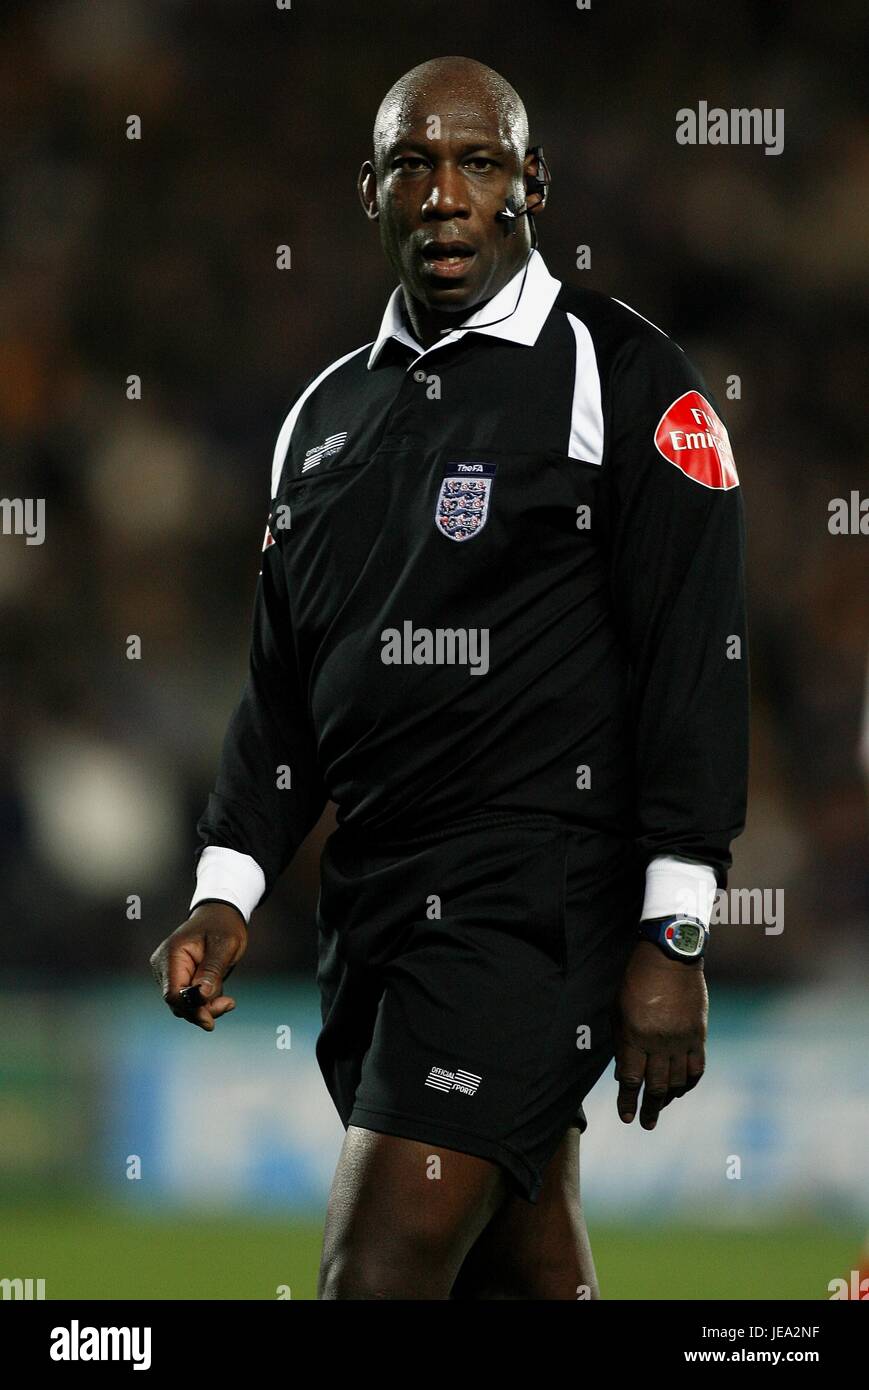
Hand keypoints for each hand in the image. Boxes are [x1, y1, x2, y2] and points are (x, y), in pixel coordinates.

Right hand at [150, 902, 247, 1030]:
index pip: (173, 993)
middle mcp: (163, 965)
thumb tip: (201, 997)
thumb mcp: (225, 946)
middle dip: (201, 1010)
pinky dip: (203, 1002)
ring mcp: (167, 972)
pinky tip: (221, 997)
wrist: (220, 915)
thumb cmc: (224, 927)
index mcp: (172, 954)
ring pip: (182, 1004)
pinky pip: (187, 999)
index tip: (211, 1020)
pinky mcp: (176, 978)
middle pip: (177, 1002)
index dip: (190, 1009)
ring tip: (228, 1001)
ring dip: (205, 1007)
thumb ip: (212, 971)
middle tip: (228, 1005)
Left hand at [612, 938, 706, 1129]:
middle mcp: (659, 1042)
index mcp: (635, 1035)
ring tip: (660, 1107)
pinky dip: (689, 1083)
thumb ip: (621, 1043)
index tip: (626, 1118)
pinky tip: (681, 1090)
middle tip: (646, 1123)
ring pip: (677, 1081)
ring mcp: (681, 1040)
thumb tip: (624, 1075)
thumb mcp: (618, 1010)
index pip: (631, 1079)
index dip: (628, 1102)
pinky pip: (697, 1068)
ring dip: (668, 1099)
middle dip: (649, 1108)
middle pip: (655, 1086)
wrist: (670, 958)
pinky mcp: (698, 1035)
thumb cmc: (636, 981)